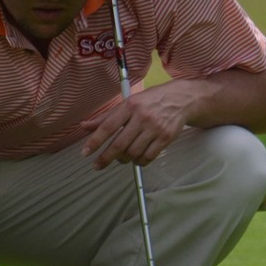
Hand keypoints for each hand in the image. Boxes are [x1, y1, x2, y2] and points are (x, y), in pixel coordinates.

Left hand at [80, 83, 194, 168]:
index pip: (108, 126)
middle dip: (106, 158)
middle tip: (97, 165)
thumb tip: (84, 126)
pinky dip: (140, 162)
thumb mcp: (128, 103)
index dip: (95, 141)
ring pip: (133, 152)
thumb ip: (106, 117)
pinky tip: (137, 159)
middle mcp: (142, 116)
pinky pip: (148, 156)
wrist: (181, 99)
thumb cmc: (150, 101)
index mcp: (130, 105)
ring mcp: (155, 127)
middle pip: (120, 144)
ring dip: (124, 160)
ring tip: (122, 158)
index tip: (85, 153)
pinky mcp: (166, 137)